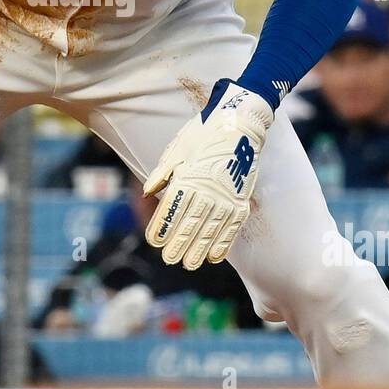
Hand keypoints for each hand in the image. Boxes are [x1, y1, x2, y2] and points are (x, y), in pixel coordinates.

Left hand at [143, 80, 272, 269]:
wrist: (239, 125)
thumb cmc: (203, 134)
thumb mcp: (177, 149)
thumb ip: (162, 174)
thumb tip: (148, 193)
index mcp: (188, 178)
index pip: (172, 210)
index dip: (162, 227)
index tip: (154, 241)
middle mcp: (206, 191)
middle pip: (190, 224)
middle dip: (178, 244)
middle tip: (169, 259)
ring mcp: (226, 197)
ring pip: (210, 230)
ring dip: (199, 249)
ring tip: (189, 264)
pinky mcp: (241, 200)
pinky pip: (232, 227)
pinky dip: (223, 243)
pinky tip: (214, 257)